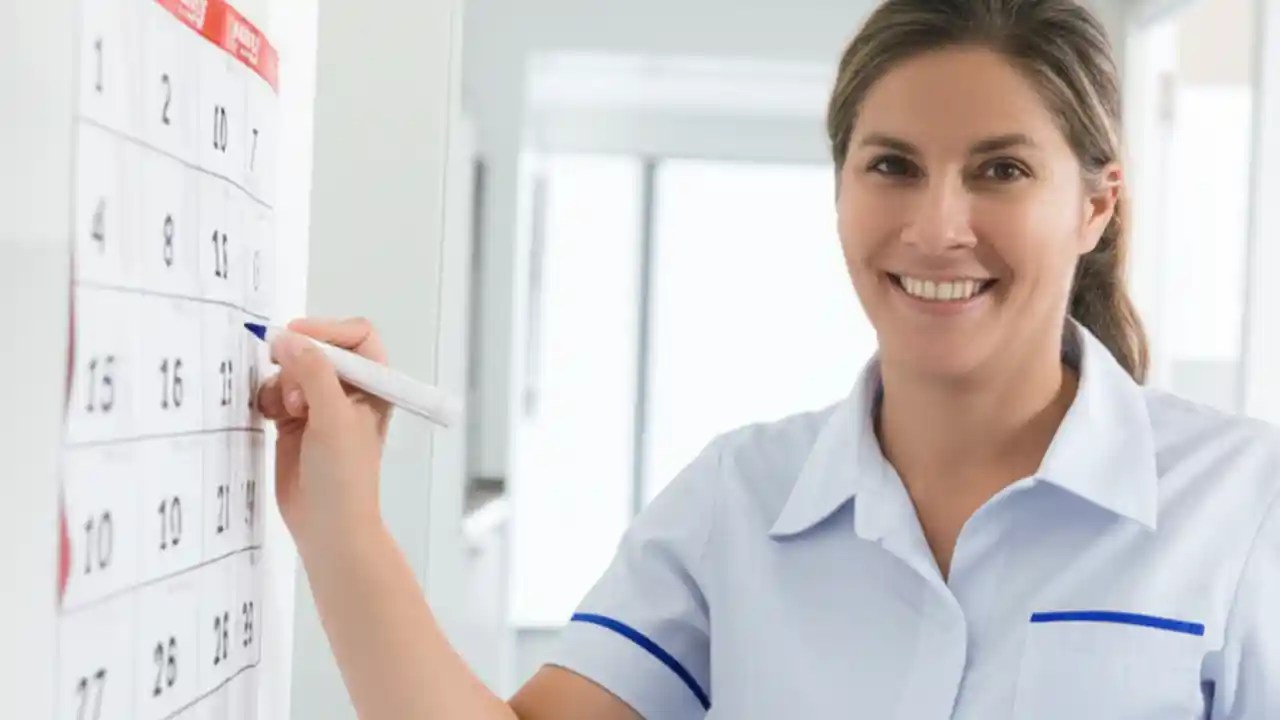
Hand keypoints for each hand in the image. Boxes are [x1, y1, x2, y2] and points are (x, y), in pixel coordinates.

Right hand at [257, 317, 392, 548]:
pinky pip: (275, 391)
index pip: (357, 335)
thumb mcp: (333, 417)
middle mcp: (349, 389)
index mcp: (374, 384)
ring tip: (286, 412)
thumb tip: (288, 338)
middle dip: (298, 362)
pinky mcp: (294, 421)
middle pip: (318, 348)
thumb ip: (313, 372)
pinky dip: (268, 398)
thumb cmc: (343, 473)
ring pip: (292, 369)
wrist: (328, 525)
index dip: (327, 330)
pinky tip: (269, 417)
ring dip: (282, 383)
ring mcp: (320, 405)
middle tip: (292, 391)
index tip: (297, 338)